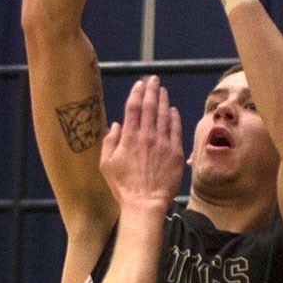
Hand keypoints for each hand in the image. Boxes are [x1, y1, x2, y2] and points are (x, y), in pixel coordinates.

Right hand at [100, 76, 182, 211]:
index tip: (139, 84)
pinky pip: (176, 129)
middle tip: (153, 79)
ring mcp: (163, 143)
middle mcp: (147, 136)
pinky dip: (174, 117)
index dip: (137, 93)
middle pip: (150, 106)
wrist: (146, 203)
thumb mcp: (106, 165)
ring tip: (162, 90)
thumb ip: (110, 141)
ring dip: (163, 100)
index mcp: (129, 137)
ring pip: (164, 115)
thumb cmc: (124, 186)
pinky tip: (173, 110)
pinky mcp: (176, 152)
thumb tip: (117, 124)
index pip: (133, 108)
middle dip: (152, 90)